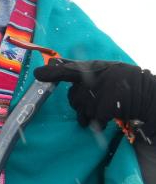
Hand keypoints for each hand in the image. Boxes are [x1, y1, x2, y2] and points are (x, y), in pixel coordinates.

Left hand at [34, 59, 155, 130]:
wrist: (148, 94)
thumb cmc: (123, 80)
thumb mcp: (102, 68)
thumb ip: (77, 67)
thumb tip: (52, 62)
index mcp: (92, 68)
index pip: (68, 70)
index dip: (53, 73)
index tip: (38, 74)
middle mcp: (93, 80)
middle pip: (73, 99)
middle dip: (82, 102)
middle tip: (99, 97)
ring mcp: (98, 95)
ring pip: (82, 111)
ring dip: (91, 113)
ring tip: (107, 105)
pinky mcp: (104, 109)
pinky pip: (93, 120)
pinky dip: (101, 121)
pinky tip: (112, 114)